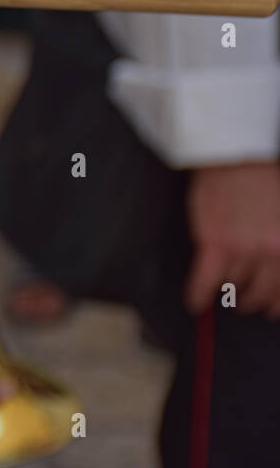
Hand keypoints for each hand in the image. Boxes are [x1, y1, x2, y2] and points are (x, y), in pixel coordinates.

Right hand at [186, 161, 279, 318]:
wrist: (238, 157)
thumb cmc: (265, 179)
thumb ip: (279, 244)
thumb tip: (273, 267)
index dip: (277, 304)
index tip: (272, 309)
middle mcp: (271, 252)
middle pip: (262, 293)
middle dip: (254, 301)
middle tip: (247, 303)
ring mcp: (242, 250)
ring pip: (234, 286)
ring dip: (228, 293)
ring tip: (223, 293)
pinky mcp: (214, 244)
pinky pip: (205, 281)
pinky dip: (198, 295)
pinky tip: (195, 303)